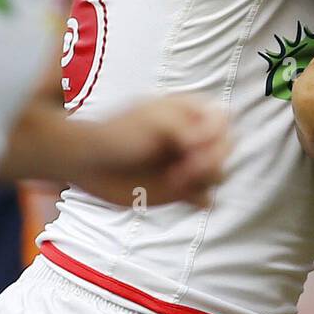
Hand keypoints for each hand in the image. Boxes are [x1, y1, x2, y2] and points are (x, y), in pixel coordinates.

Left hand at [76, 96, 228, 208]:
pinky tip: (178, 192)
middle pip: (227, 149)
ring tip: (175, 180)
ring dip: (203, 178)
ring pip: (219, 174)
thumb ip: (185, 128)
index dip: (214, 133)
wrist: (87, 161)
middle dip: (210, 159)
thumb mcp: (153, 120)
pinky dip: (199, 199)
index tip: (190, 143)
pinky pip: (205, 198)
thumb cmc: (118, 133)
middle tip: (183, 168)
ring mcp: (188, 165)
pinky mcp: (180, 190)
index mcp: (191, 114)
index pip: (224, 120)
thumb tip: (205, 142)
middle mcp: (195, 139)